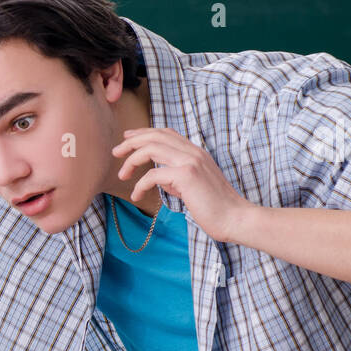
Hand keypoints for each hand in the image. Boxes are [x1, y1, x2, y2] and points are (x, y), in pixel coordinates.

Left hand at [112, 128, 257, 243]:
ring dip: (131, 160)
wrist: (235, 217)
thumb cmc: (215, 207)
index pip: (166, 133)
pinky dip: (139, 185)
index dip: (145, 133)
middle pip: (155, 136)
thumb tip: (158, 176)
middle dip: (131, 142)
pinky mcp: (186, 176)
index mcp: (196, 152)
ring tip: (122, 175)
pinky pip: (153, 174)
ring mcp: (190, 162)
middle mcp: (193, 152)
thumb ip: (177, 176)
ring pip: (151, 149)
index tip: (128, 138)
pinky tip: (136, 196)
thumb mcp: (193, 186)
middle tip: (115, 152)